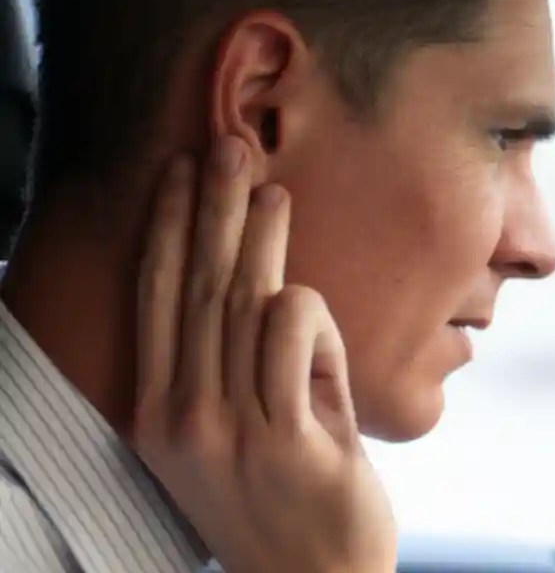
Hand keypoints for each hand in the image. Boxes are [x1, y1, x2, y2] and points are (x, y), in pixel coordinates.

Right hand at [131, 138, 396, 572]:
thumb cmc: (288, 497)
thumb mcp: (241, 431)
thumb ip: (243, 368)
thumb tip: (267, 290)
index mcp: (162, 412)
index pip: (159, 301)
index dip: (170, 232)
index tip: (180, 174)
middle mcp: (182, 418)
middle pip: (196, 288)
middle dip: (210, 209)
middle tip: (226, 145)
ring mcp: (229, 431)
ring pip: (243, 303)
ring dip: (261, 236)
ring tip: (273, 189)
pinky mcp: (283, 439)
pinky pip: (291, 338)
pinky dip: (306, 311)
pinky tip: (306, 297)